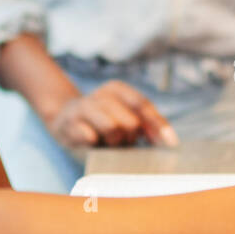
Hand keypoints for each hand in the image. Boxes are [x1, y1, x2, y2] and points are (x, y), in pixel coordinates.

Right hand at [45, 80, 178, 147]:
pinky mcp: (68, 124)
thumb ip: (145, 123)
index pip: (142, 104)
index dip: (158, 124)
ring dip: (114, 142)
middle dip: (131, 138)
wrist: (63, 118)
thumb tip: (168, 140)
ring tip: (108, 142)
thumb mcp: (123, 115)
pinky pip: (90, 138)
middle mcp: (100, 95)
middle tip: (124, 142)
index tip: (171, 143)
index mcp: (116, 89)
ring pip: (112, 128)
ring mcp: (82, 108)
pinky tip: (92, 143)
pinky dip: (95, 144)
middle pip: (130, 122)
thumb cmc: (101, 121)